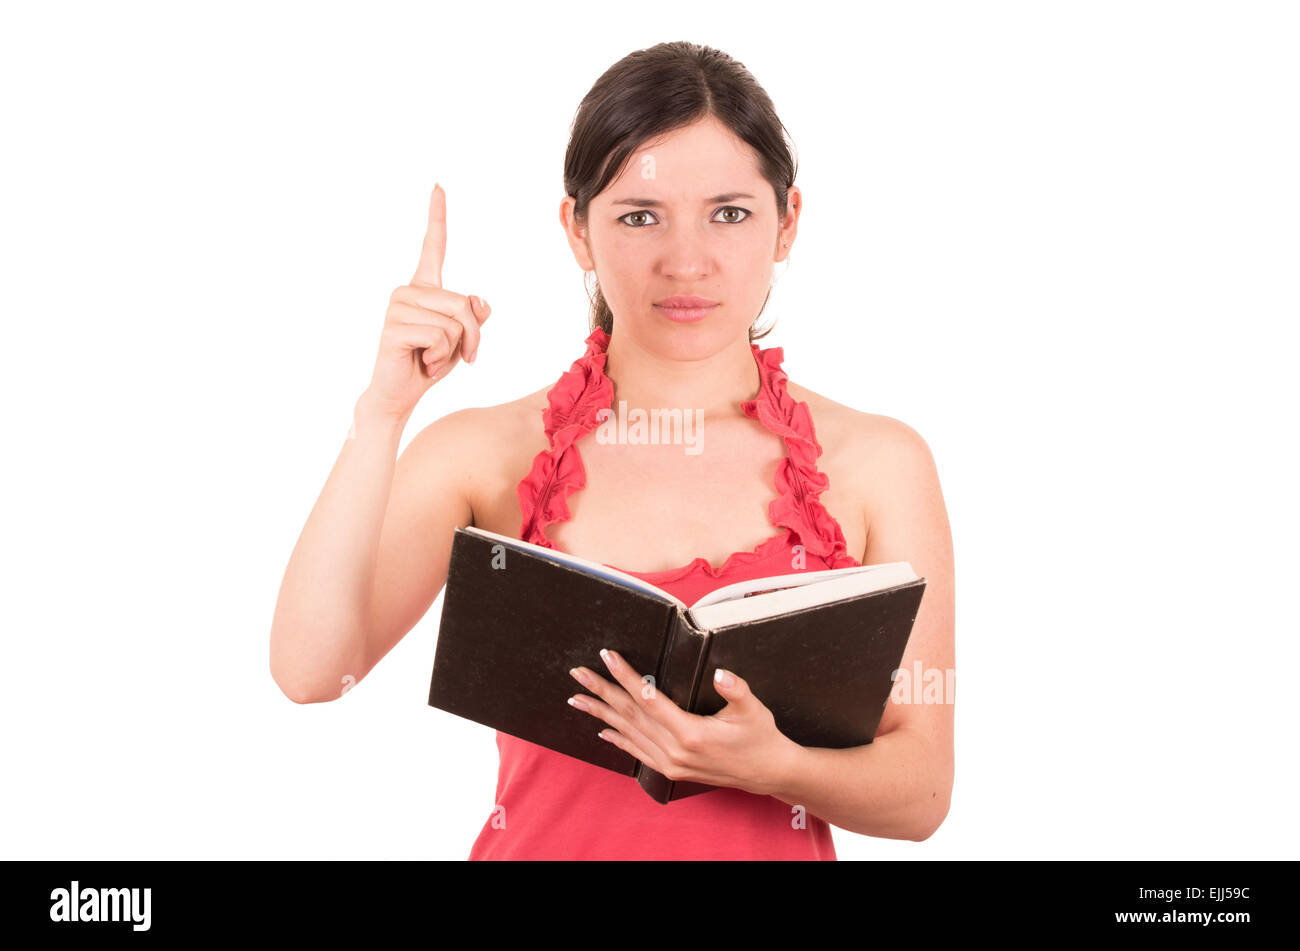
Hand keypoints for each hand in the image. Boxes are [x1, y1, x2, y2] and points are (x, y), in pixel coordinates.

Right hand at [360, 184, 490, 420]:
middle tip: (459, 356)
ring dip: (454, 350)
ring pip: (454, 323)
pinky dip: (440, 358)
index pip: (433, 247)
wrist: (400, 394)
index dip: (437, 216)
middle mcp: (408, 291)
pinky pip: (440, 338)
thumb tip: (478, 301)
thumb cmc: (431, 363)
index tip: (438, 186)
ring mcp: (398, 307)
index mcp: (425, 287)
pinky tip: (422, 362)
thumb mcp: (462, 338)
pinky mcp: (394, 327)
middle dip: (472, 336)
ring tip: (432, 358)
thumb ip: (474, 316)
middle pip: (464, 303)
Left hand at [566, 649, 801, 796]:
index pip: (648, 698)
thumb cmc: (760, 737)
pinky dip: (618, 739)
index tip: (607, 656)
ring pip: (627, 733)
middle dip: (602, 691)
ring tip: (577, 698)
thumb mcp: (753, 709)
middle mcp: (674, 751)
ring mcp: (670, 764)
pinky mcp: (671, 770)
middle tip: (579, 673)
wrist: (767, 773)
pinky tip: (602, 730)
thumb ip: (735, 690)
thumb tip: (721, 674)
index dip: (626, 675)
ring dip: (601, 714)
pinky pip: (637, 752)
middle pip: (630, 715)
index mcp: (690, 733)